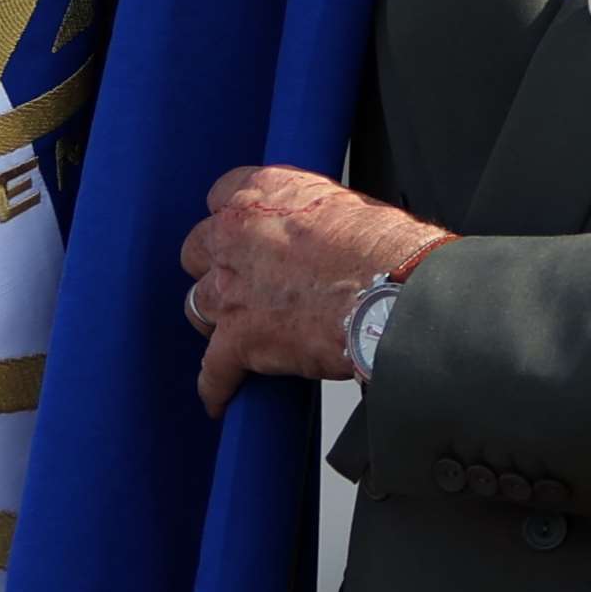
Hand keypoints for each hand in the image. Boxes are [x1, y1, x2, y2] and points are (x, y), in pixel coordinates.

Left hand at [180, 165, 446, 414]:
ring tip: (232, 330)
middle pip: (197, 250)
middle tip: (238, 279)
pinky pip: (213, 371)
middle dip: (215, 265)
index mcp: (261, 195)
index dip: (235, 220)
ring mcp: (232, 290)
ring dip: (215, 318)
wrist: (393, 294)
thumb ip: (309, 213)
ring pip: (197, 306)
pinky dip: (216, 386)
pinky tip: (219, 396)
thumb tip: (317, 232)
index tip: (246, 233)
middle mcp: (235, 237)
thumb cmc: (384, 248)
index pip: (221, 197)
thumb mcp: (344, 204)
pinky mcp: (240, 340)